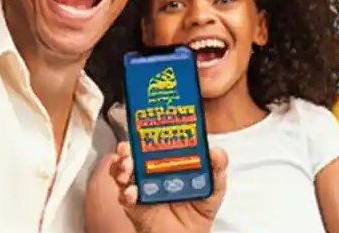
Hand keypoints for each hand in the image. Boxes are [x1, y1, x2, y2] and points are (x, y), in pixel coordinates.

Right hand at [109, 142, 227, 232]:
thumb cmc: (197, 212)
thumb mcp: (212, 189)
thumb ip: (216, 170)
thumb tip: (217, 152)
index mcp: (168, 162)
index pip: (155, 141)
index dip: (148, 132)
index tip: (147, 126)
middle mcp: (151, 171)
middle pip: (133, 152)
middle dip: (127, 147)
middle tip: (129, 149)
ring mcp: (141, 187)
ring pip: (122, 170)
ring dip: (121, 165)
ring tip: (127, 169)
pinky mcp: (134, 205)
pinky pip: (124, 195)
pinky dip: (125, 192)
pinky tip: (132, 192)